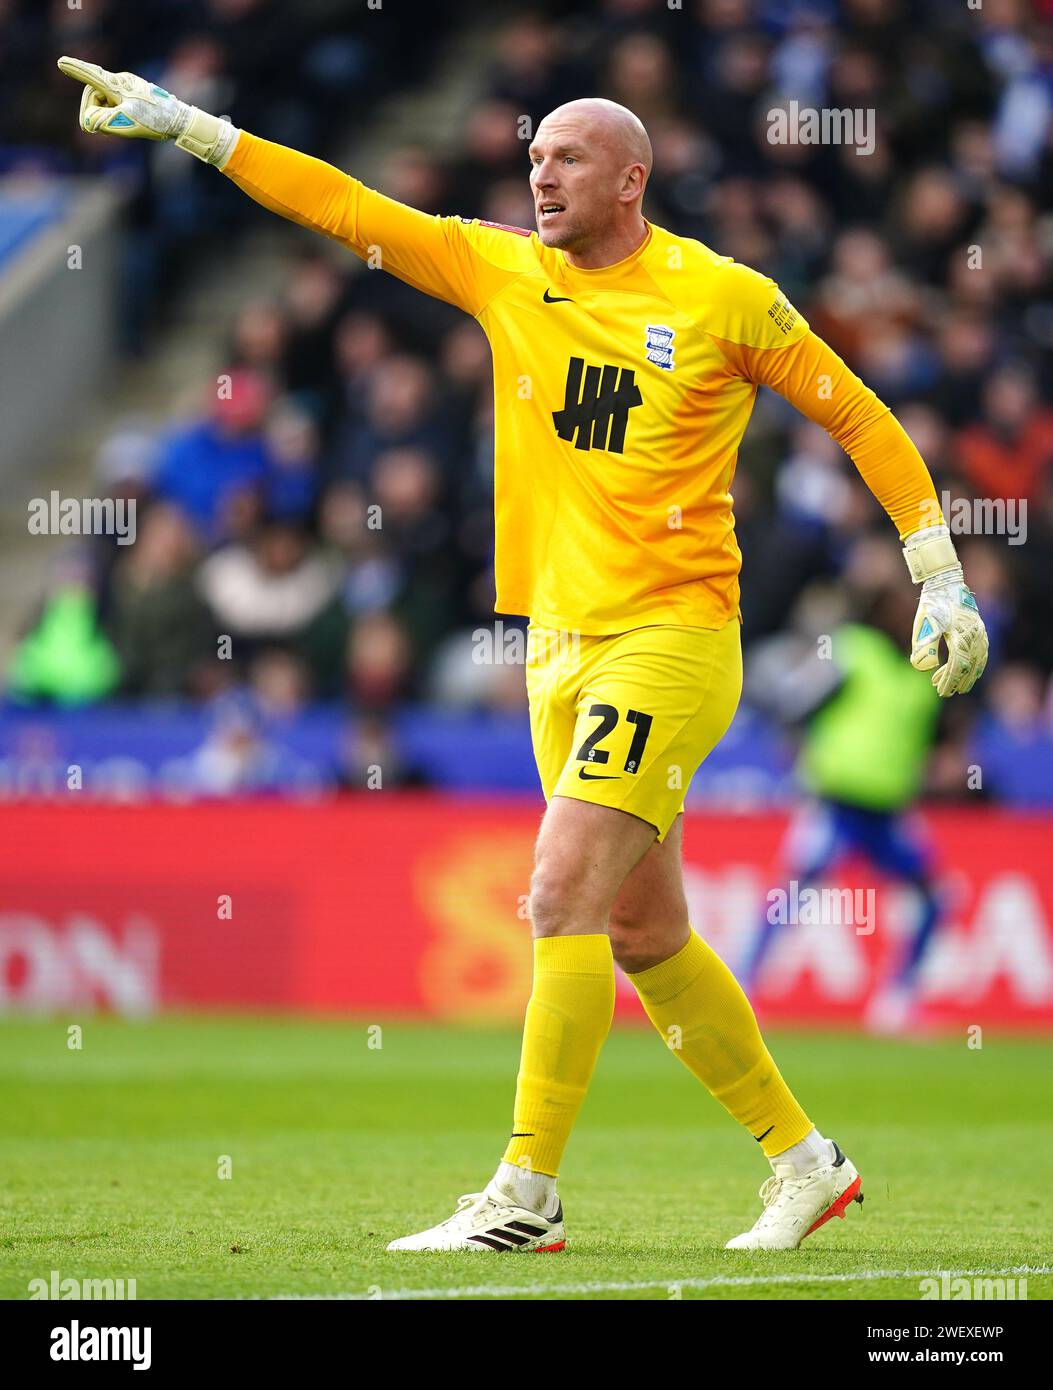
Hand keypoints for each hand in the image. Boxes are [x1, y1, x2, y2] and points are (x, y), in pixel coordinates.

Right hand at [57, 56, 190, 139]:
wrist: (179, 120)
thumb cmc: (155, 120)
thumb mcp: (128, 122)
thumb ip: (104, 121)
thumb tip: (89, 123)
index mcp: (118, 86)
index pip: (92, 77)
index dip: (76, 70)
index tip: (61, 62)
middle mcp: (120, 82)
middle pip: (94, 95)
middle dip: (93, 112)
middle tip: (99, 129)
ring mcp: (126, 88)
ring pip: (103, 102)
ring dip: (104, 116)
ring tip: (118, 127)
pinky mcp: (131, 96)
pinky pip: (113, 105)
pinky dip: (113, 116)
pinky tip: (126, 124)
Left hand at [910, 568, 988, 696]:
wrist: (945, 582)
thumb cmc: (932, 603)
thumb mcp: (925, 623)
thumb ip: (924, 645)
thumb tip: (921, 667)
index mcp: (960, 635)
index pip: (957, 666)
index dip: (949, 680)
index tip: (940, 691)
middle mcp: (973, 635)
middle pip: (969, 666)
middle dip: (958, 681)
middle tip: (947, 693)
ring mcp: (979, 631)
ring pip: (978, 660)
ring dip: (969, 675)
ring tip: (959, 686)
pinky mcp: (979, 628)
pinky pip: (983, 650)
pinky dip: (979, 663)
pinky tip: (971, 669)